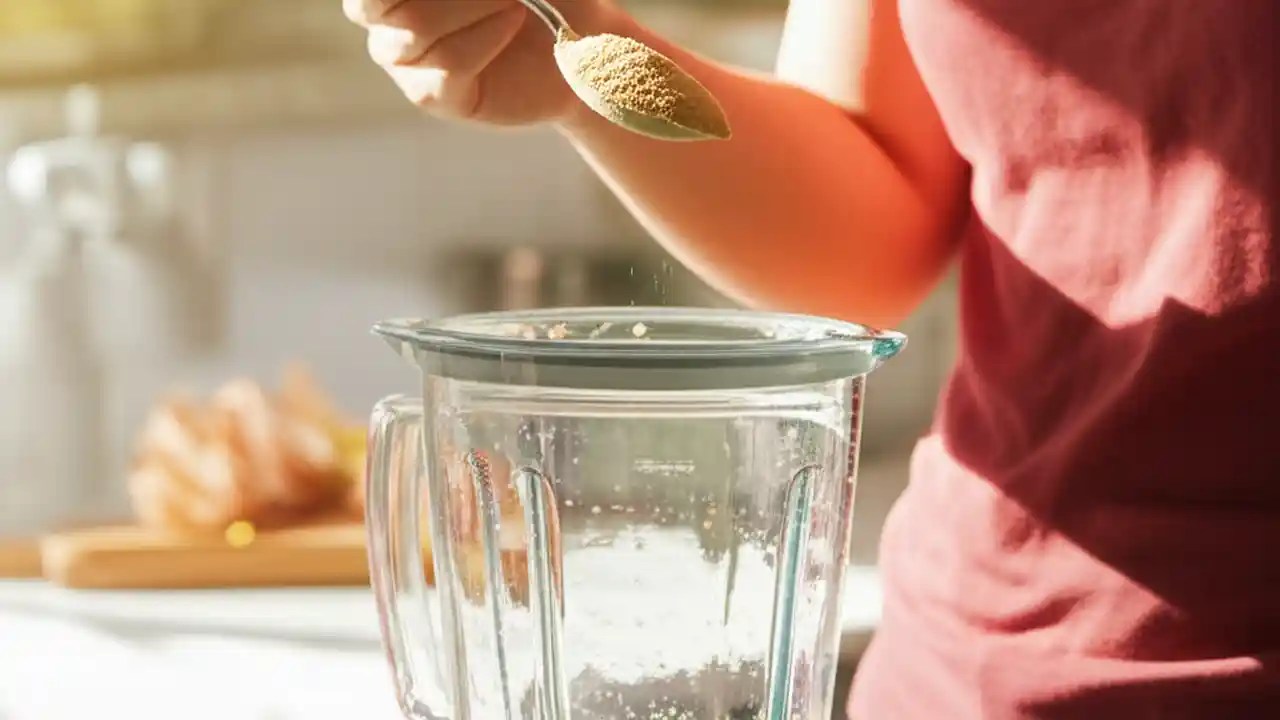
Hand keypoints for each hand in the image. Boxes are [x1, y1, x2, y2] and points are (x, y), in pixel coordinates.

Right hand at [344, 0, 614, 126]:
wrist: (573, 42)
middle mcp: (384, 22)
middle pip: (373, 3)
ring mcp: (404, 63)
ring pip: (415, 28)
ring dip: (474, 4)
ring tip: (515, 1)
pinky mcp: (431, 96)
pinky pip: (448, 63)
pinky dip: (485, 35)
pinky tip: (513, 20)